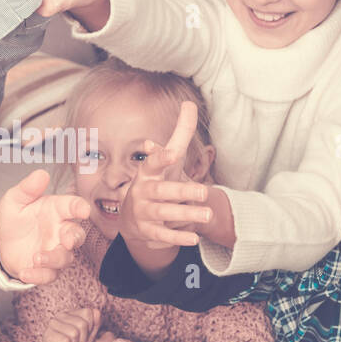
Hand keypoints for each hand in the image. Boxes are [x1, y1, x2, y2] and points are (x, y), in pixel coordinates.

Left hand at [0, 169, 91, 283]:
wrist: (3, 243)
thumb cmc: (15, 218)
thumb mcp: (14, 200)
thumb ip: (27, 188)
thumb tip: (41, 174)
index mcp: (56, 210)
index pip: (73, 206)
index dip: (80, 207)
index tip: (83, 210)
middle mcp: (60, 231)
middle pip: (77, 235)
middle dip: (75, 238)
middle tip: (67, 240)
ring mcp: (55, 251)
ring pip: (65, 258)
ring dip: (54, 259)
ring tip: (36, 257)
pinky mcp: (46, 269)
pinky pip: (49, 275)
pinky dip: (38, 276)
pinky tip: (25, 272)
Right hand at [31, 308, 102, 341]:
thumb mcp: (89, 338)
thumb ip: (94, 325)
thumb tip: (97, 311)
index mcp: (70, 313)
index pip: (88, 312)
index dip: (89, 328)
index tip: (81, 337)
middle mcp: (60, 315)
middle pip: (82, 324)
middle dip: (82, 339)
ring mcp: (52, 324)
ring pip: (74, 333)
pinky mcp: (48, 335)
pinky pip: (66, 341)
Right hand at [118, 101, 211, 250]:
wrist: (133, 219)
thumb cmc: (157, 181)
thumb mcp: (168, 160)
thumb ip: (180, 134)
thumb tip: (190, 103)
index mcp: (146, 172)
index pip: (151, 163)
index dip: (160, 158)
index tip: (172, 153)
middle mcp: (141, 191)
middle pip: (161, 191)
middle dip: (181, 191)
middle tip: (204, 191)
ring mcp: (142, 213)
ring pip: (163, 213)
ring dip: (184, 215)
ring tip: (207, 214)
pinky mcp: (147, 231)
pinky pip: (162, 235)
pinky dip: (177, 238)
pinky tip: (195, 237)